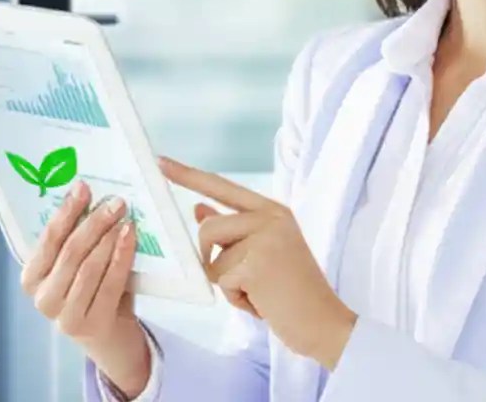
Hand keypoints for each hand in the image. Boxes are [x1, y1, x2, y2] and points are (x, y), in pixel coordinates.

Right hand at [19, 180, 150, 395]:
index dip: (66, 211)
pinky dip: (121, 256)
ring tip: (124, 215)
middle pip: (70, 251)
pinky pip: (109, 283)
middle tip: (114, 200)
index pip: (48, 239)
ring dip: (108, 237)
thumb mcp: (76, 267)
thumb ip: (76, 240)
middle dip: (93, 221)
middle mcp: (43, 299)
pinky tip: (129, 237)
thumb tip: (91, 196)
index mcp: (32, 279)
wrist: (110, 339)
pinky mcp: (92, 325)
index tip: (83, 187)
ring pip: (89, 267)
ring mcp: (66, 317)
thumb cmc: (93, 293)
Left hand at [160, 156, 358, 369]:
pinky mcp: (256, 264)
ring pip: (211, 259)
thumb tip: (199, 209)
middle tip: (243, 280)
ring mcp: (264, 239)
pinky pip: (221, 282)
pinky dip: (236, 300)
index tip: (159, 162)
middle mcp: (270, 218)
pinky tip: (262, 303)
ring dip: (227, 283)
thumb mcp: (264, 252)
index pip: (221, 186)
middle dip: (213, 260)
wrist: (325, 323)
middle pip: (208, 229)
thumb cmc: (292, 290)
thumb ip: (233, 230)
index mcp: (273, 210)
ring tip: (258, 291)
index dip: (188, 175)